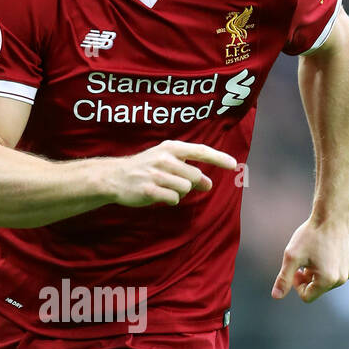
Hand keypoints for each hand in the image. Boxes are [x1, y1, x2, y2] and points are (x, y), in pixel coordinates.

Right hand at [110, 140, 236, 207]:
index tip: (234, 164)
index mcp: (170, 148)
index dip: (219, 158)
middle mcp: (164, 158)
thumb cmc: (144, 168)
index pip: (200, 151)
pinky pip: (173, 199)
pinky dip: (169, 200)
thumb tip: (209, 184)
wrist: (115, 177)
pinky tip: (157, 195)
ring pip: (185, 189)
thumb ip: (188, 170)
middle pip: (195, 176)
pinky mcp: (149, 190)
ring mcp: (156, 174)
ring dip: (178, 193)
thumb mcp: (166, 162)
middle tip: (174, 183)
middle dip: (190, 184)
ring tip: (163, 187)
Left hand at [271, 216, 348, 302]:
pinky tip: (325, 250)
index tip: (295, 269)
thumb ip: (284, 278)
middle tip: (303, 261)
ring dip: (318, 272)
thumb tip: (276, 296)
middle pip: (317, 289)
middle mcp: (341, 279)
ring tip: (315, 255)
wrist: (332, 215)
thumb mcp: (292, 257)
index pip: (306, 296)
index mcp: (327, 281)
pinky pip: (336, 272)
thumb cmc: (310, 235)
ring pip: (327, 281)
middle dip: (308, 278)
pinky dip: (328, 266)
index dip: (296, 284)